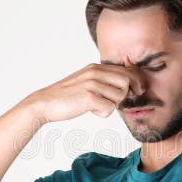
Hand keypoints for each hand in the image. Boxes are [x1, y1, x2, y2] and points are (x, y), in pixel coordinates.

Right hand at [27, 63, 145, 122]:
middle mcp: (95, 72)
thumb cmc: (66, 96)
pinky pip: (110, 108)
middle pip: (127, 80)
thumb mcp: (85, 81)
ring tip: (97, 106)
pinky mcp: (89, 97)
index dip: (135, 81)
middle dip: (127, 94)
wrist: (44, 103)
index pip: (125, 69)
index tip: (137, 91)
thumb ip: (102, 80)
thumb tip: (126, 87)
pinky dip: (103, 113)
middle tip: (117, 102)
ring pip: (120, 96)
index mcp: (95, 67)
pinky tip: (90, 111)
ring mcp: (92, 84)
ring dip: (112, 105)